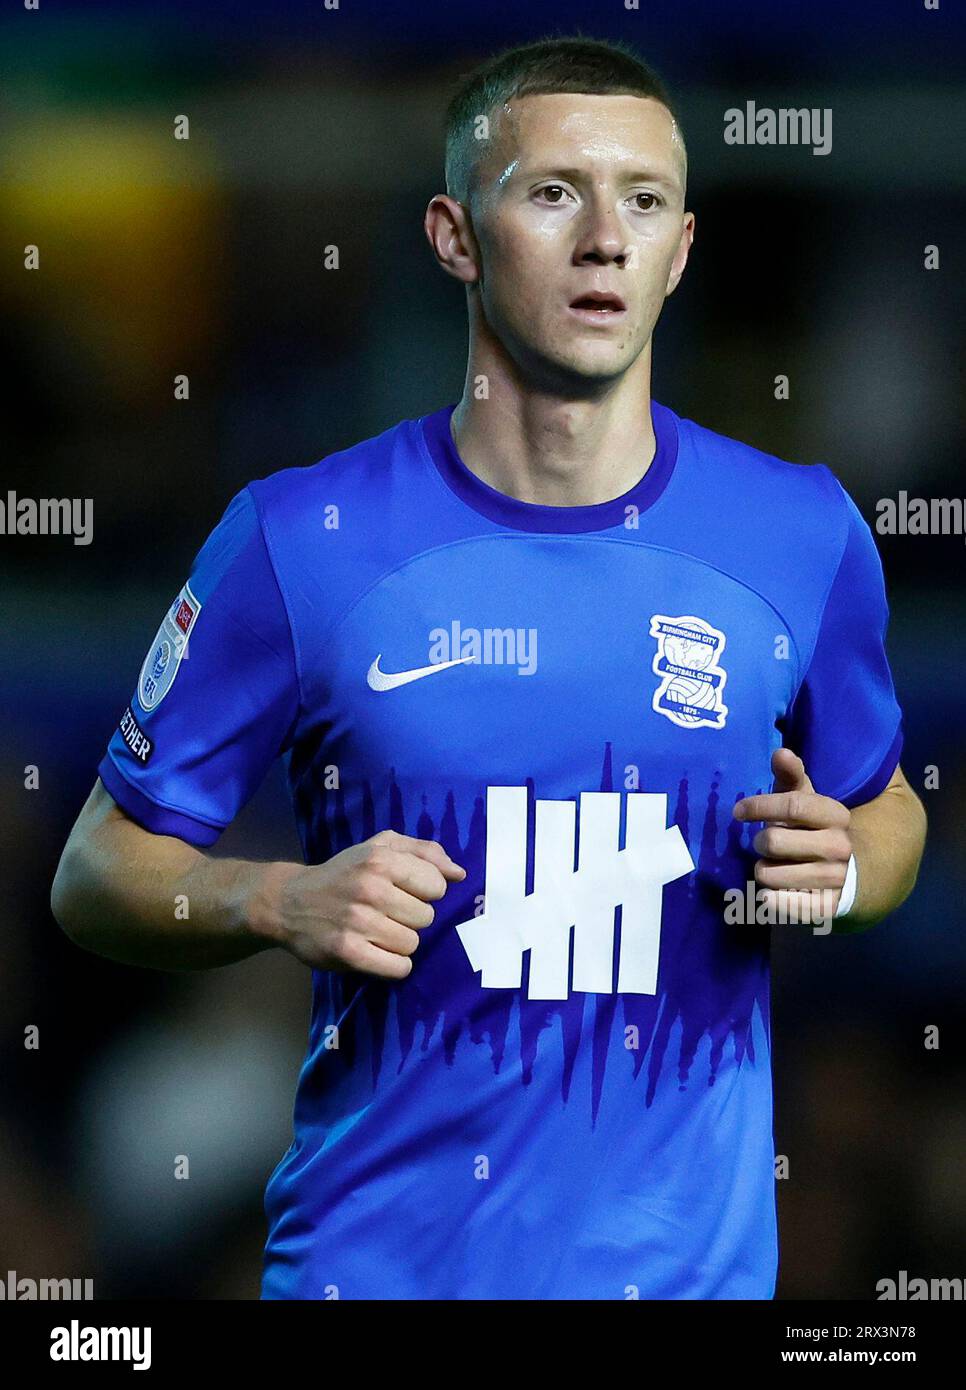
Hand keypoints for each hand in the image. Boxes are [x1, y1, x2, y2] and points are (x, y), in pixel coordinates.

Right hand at [261, 829, 465, 976]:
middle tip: (387, 914)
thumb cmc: (343, 873)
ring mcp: (358, 921)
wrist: (288, 902)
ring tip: (378, 933)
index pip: (437, 885)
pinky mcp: (348, 952)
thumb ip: (423, 852)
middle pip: (426, 918)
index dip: (426, 892)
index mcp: (380, 859)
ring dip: (400, 942)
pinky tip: (378, 953)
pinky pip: (398, 967)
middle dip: (411, 918)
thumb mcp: (379, 848)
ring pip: (412, 944)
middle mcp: (370, 888)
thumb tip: (459, 873)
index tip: (406, 893)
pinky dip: (393, 965)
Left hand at [732, 748, 851, 924]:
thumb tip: (780, 752)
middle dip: (760, 842)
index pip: (793, 805)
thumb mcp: (806, 800)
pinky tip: (777, 889)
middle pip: (773, 841)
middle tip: (767, 845)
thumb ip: (791, 776)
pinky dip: (768, 896)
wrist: (849, 874)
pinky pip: (776, 903)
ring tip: (777, 867)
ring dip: (763, 869)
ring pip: (767, 874)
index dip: (759, 806)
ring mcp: (834, 879)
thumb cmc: (813, 829)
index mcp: (836, 815)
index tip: (738, 811)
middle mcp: (840, 846)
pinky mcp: (824, 908)